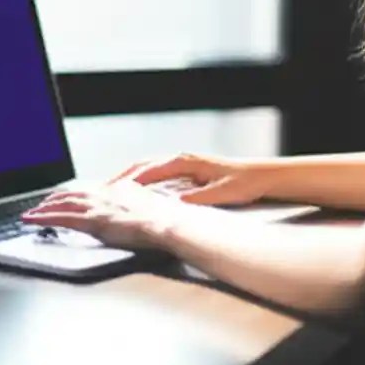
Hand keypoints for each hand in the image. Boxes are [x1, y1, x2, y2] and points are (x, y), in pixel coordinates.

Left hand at [21, 180, 197, 248]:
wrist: (168, 222)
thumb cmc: (166, 218)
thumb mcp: (153, 205)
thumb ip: (139, 206)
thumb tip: (137, 212)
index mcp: (120, 188)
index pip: (91, 189)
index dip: (76, 193)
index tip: (67, 196)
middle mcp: (105, 193)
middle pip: (73, 193)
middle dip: (55, 198)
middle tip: (41, 203)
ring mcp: (98, 205)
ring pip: (62, 203)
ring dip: (44, 208)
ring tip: (32, 212)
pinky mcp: (92, 220)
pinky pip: (61, 218)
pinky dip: (43, 218)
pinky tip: (32, 219)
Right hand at [110, 152, 268, 205]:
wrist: (261, 176)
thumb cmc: (244, 183)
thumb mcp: (221, 193)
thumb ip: (197, 199)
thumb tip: (173, 205)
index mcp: (186, 162)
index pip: (150, 170)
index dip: (130, 181)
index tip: (113, 191)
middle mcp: (182, 159)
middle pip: (143, 165)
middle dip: (122, 177)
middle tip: (102, 190)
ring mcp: (184, 164)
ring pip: (149, 168)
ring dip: (130, 178)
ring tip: (112, 191)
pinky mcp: (188, 171)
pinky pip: (158, 174)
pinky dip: (143, 181)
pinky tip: (137, 192)